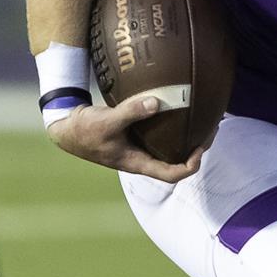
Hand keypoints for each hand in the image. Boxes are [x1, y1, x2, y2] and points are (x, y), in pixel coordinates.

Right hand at [47, 93, 203, 182]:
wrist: (65, 127)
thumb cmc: (84, 130)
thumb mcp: (107, 121)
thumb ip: (131, 112)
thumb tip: (157, 103)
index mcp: (137, 163)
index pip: (172, 174)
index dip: (191, 164)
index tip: (202, 147)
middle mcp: (141, 159)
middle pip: (176, 162)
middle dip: (196, 149)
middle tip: (210, 129)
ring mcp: (137, 148)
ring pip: (168, 148)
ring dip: (185, 137)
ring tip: (200, 119)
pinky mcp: (133, 137)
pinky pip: (158, 134)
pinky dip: (169, 124)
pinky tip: (174, 106)